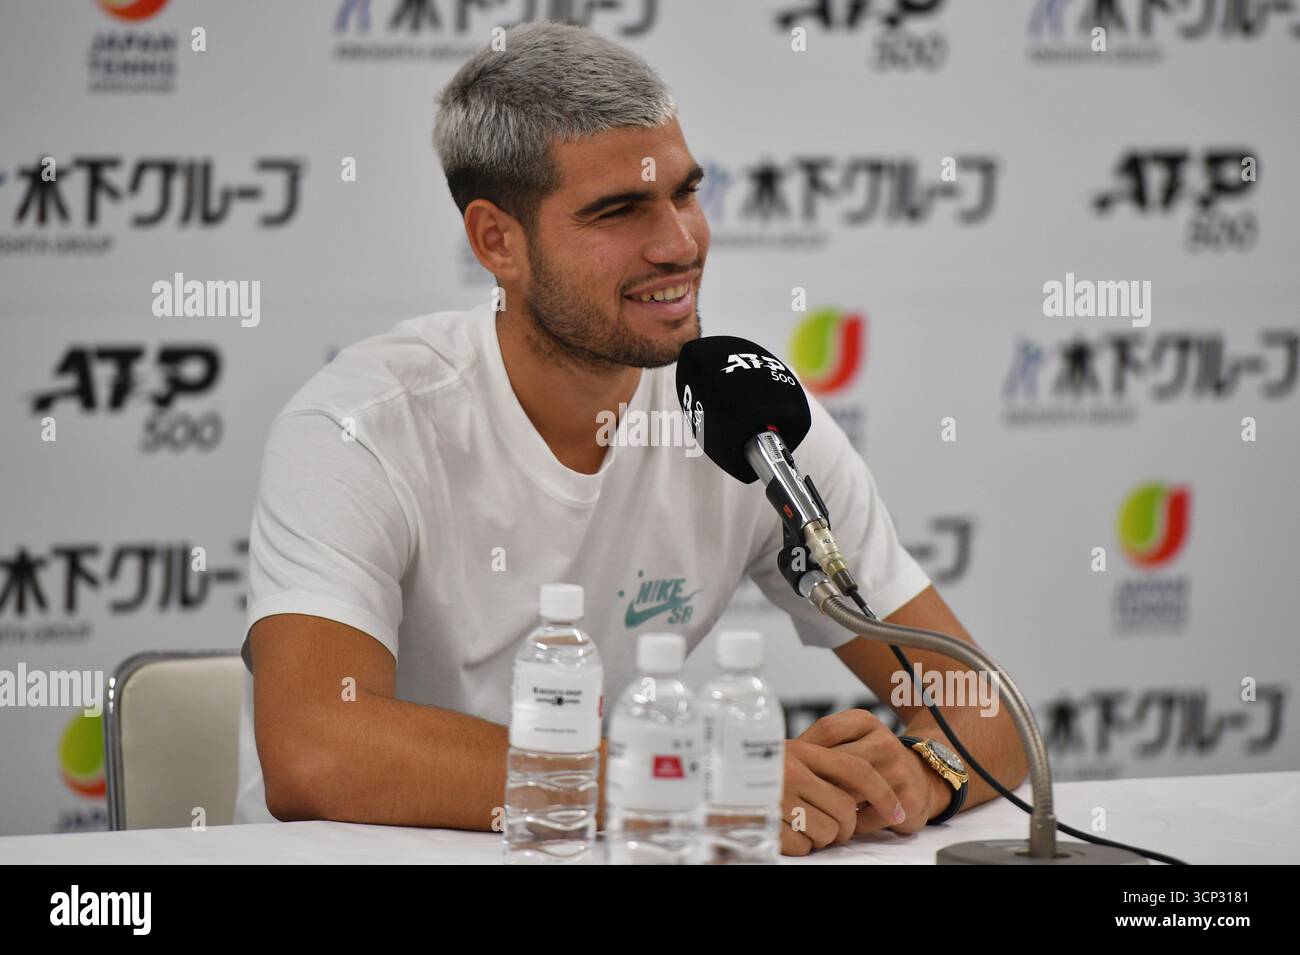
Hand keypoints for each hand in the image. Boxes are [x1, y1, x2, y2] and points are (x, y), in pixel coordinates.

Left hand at [802, 709, 943, 837]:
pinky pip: (864, 818)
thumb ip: (822, 741)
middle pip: (837, 764)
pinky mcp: (907, 800)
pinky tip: (842, 821)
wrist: (921, 776)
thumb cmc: (872, 758)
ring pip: (849, 793)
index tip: (790, 764)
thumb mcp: (852, 736)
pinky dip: (848, 824)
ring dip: (830, 805)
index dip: (804, 749)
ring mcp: (898, 771)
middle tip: (799, 793)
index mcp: (865, 721)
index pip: (827, 730)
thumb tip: (781, 755)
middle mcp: (885, 742)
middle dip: (816, 781)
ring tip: (817, 808)